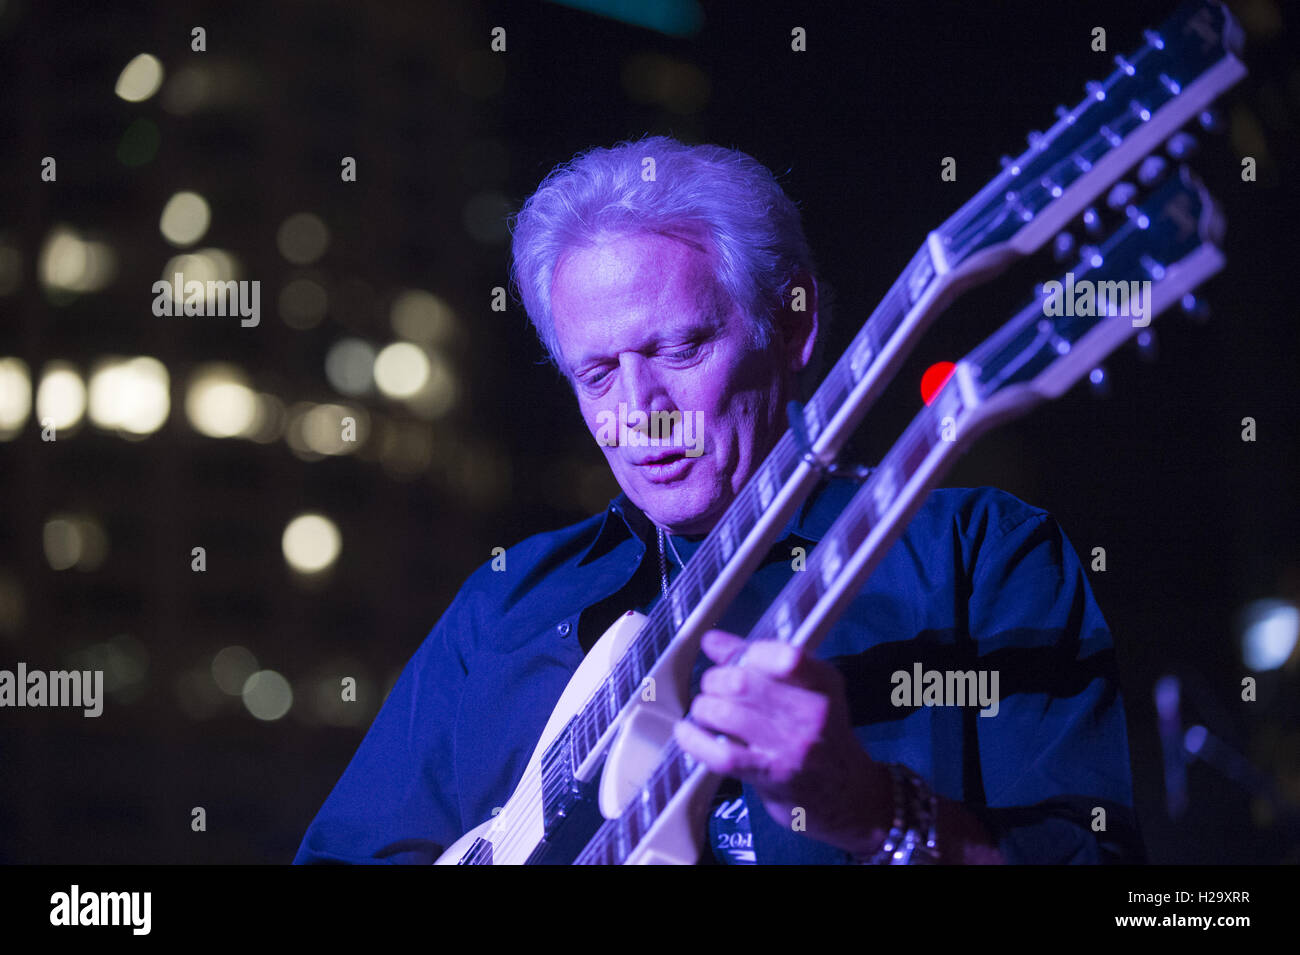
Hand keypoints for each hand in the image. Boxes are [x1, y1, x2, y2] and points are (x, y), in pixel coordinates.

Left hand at [673, 629, 892, 855]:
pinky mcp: (772, 775)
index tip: (735, 659)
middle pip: (745, 682)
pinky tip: (688, 733)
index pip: (786, 655)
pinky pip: (722, 754)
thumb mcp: (806, 692)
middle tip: (713, 688)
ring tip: (705, 711)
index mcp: (823, 682)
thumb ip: (759, 661)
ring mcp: (793, 746)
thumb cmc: (820, 737)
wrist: (848, 796)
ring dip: (704, 708)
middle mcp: (813, 713)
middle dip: (715, 680)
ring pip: (728, 713)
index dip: (750, 653)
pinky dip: (695, 740)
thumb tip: (712, 641)